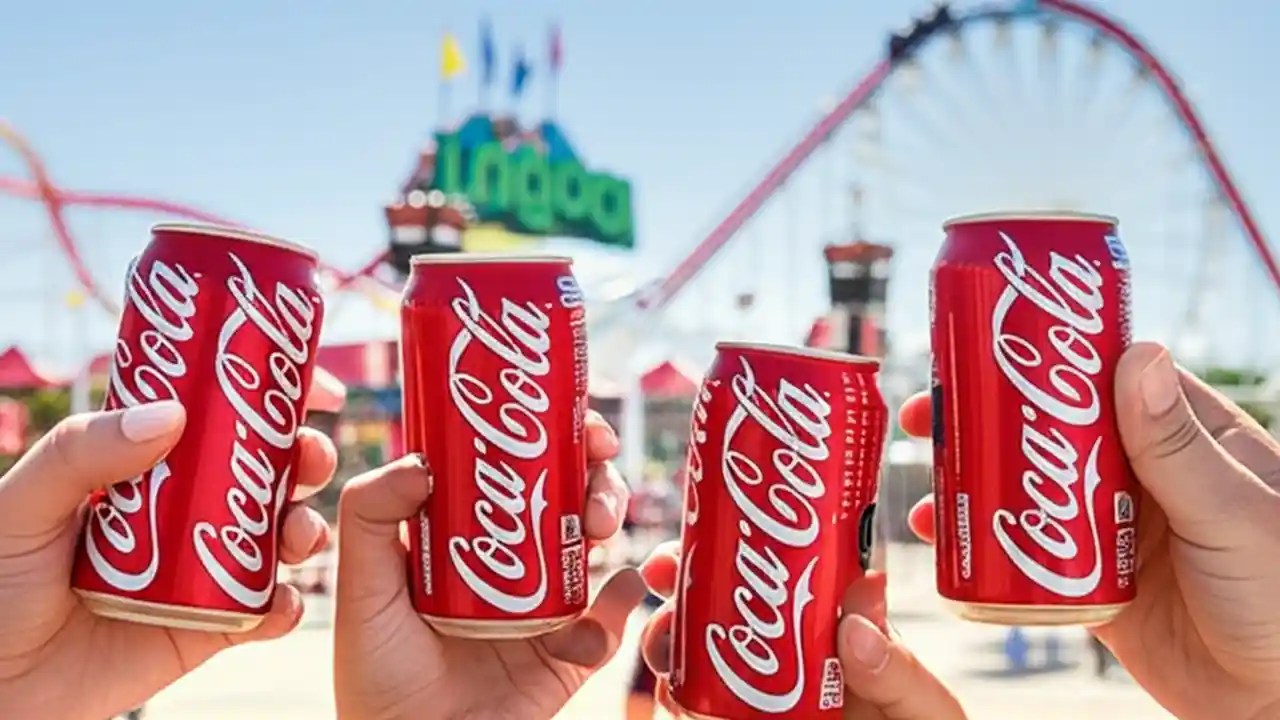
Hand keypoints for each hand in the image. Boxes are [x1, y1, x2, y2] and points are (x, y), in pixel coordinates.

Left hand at [0, 400, 336, 718]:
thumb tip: (171, 414)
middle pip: (266, 470)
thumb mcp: (22, 505)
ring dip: (306, 528)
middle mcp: (184, 509)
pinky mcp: (210, 627)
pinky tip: (279, 603)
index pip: (218, 414)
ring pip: (279, 536)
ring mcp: (202, 567)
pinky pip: (266, 614)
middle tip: (310, 458)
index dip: (272, 394)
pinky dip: (287, 607)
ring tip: (298, 537)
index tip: (313, 386)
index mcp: (146, 465)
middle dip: (306, 459)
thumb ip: (82, 451)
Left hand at [333, 411, 643, 719]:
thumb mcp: (360, 589)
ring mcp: (549, 603)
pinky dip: (629, 592)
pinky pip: (615, 615)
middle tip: (594, 459)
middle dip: (591, 463)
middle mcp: (514, 560)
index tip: (560, 407)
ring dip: (611, 509)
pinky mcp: (574, 651)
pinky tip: (624, 579)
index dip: (542, 428)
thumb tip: (422, 459)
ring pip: (598, 537)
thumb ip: (369, 517)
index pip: (510, 462)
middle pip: (567, 488)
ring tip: (599, 522)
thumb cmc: (377, 678)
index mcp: (466, 535)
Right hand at [637, 548, 965, 717]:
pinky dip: (675, 690)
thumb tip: (855, 625)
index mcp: (836, 628)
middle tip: (661, 572)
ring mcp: (759, 695)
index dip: (742, 539)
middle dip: (684, 577)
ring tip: (662, 638)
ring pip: (699, 649)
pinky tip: (672, 688)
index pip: (785, 567)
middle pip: (724, 599)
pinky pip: (696, 703)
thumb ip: (902, 672)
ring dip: (669, 632)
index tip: (711, 524)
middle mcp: (790, 653)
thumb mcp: (926, 710)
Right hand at [902, 342, 1279, 719]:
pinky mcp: (1085, 577)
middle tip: (924, 416)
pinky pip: (1021, 547)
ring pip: (1023, 484)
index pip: (1102, 373)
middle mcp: (1140, 472)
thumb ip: (1176, 447)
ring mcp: (1109, 524)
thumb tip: (1133, 355)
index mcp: (1185, 436)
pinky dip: (978, 539)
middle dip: (980, 417)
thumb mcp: (1230, 513)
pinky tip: (943, 537)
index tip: (982, 341)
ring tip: (924, 483)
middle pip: (1045, 425)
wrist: (1272, 700)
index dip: (1040, 352)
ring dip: (969, 478)